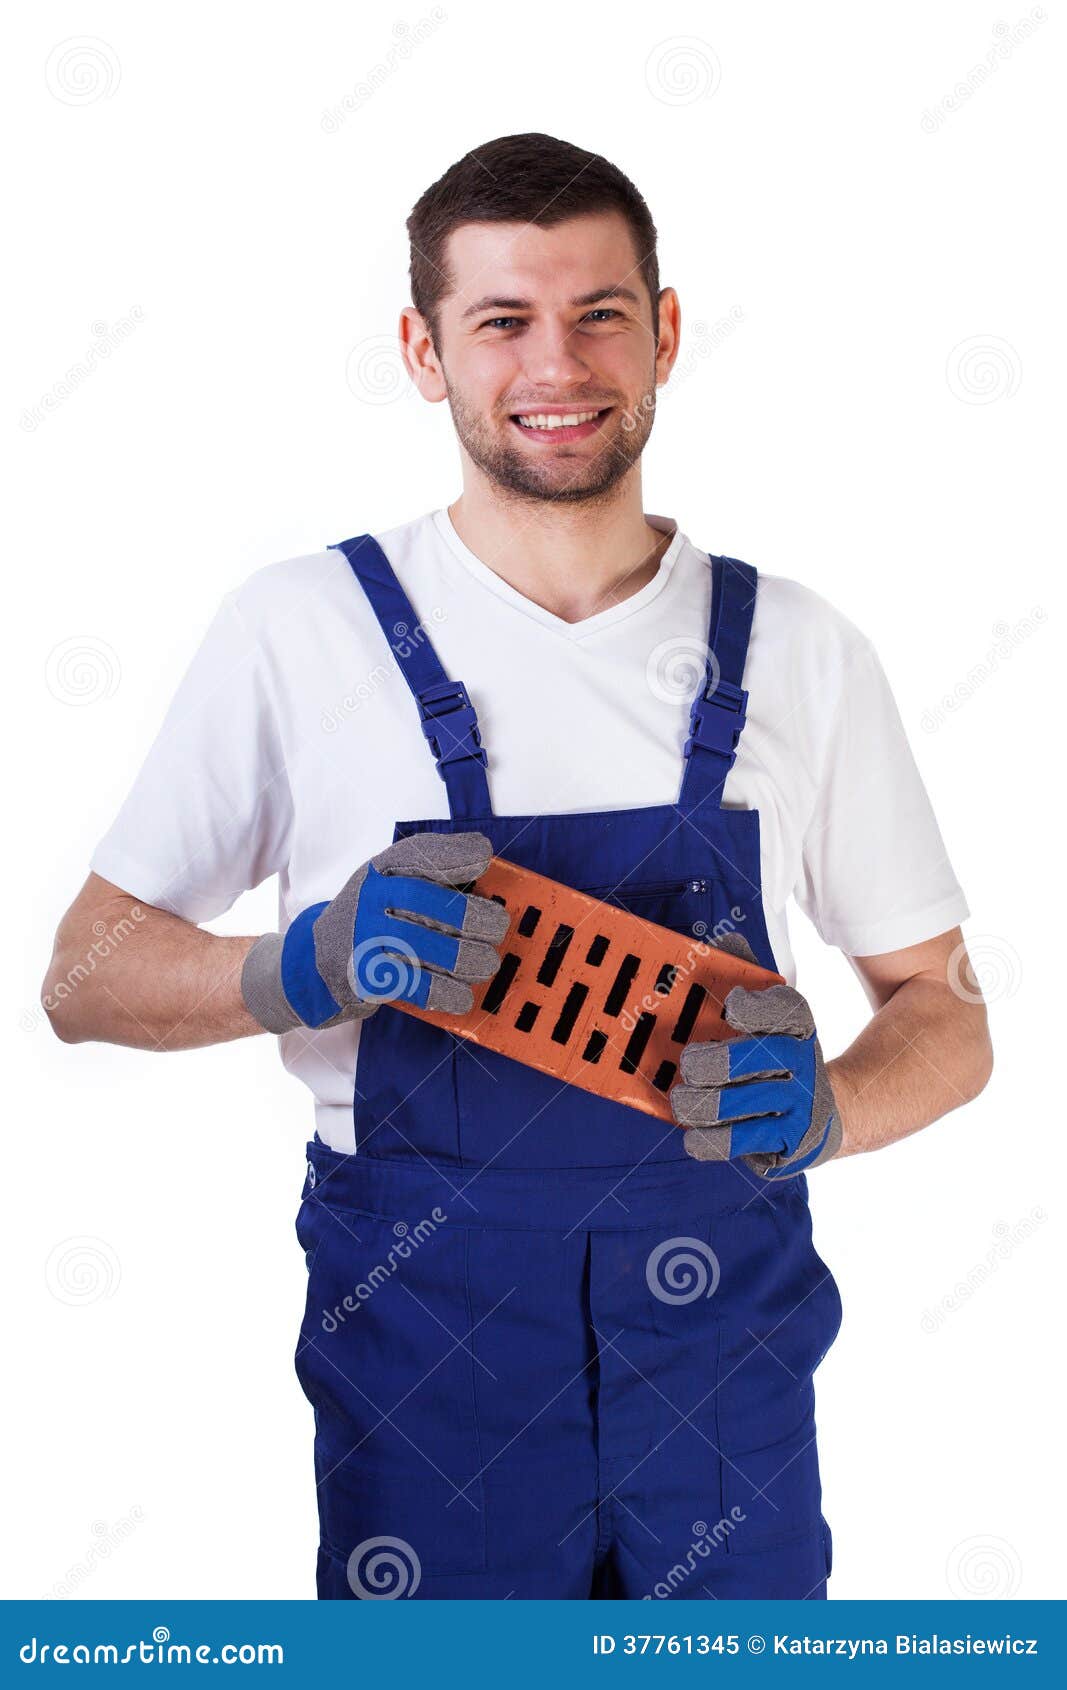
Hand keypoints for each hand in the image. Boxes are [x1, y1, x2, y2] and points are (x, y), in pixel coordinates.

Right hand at [241, 831, 509, 1032]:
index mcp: (378, 873)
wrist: (312, 968)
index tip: (485, 858)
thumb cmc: (367, 925)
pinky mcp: (365, 977)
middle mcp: (368, 900)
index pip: (416, 853)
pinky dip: (447, 992)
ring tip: (485, 964)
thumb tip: (481, 856)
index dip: (453, 854)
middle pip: (429, 901)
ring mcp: (364, 938)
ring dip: (468, 958)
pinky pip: (417, 984)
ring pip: (429, 946)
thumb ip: (425, 875)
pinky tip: (462, 996)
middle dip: (474, 916)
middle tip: (497, 929)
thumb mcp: (385, 889)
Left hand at [671, 978, 841, 1179]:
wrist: (823, 1114)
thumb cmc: (776, 1055)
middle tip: (690, 1064)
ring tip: (682, 1100)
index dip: (756, 1008)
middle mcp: (805, 1063)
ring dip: (702, 1102)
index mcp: (799, 1026)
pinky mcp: (789, 1143)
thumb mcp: (769, 1015)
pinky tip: (692, 1134)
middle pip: (759, 1058)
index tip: (730, 1006)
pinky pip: (742, 1141)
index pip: (784, 1011)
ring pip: (743, 1102)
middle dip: (715, 1062)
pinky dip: (710, 1139)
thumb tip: (726, 939)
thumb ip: (747, 976)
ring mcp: (800, 1106)